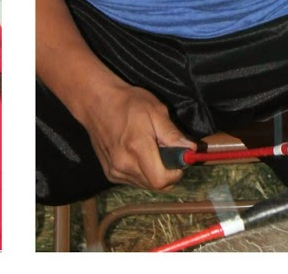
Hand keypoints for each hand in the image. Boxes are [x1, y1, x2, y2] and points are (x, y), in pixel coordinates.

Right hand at [75, 81, 191, 191]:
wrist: (96, 102)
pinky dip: (141, 172)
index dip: (174, 173)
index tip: (177, 157)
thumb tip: (191, 150)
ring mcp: (115, 171)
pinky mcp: (110, 174)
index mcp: (137, 148)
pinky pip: (134, 181)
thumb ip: (173, 133)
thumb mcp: (155, 110)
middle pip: (155, 184)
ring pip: (145, 184)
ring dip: (153, 172)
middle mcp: (124, 165)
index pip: (161, 180)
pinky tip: (136, 153)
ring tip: (149, 149)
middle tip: (163, 150)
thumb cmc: (128, 102)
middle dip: (166, 172)